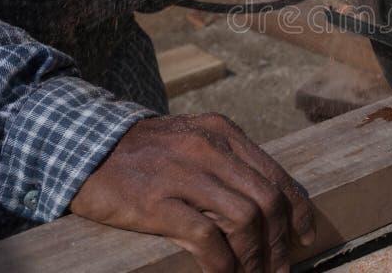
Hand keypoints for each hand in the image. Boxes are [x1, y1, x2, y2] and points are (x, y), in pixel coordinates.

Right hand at [70, 113, 314, 272]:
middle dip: (281, 241)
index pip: (276, 174)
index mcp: (223, 133)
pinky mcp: (157, 203)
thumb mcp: (194, 140)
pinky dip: (223, 262)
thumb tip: (267, 202)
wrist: (86, 145)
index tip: (305, 235)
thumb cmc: (146, 151)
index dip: (298, 210)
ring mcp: (183, 175)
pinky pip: (207, 237)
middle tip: (281, 266)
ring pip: (244, 219)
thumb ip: (228, 161)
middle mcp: (209, 149)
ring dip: (255, 256)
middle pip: (267, 200)